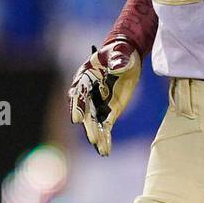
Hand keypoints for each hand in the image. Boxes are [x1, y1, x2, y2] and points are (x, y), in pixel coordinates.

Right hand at [68, 40, 140, 156]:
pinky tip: (106, 151)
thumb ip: (118, 59)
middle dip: (89, 126)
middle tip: (93, 139)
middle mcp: (88, 94)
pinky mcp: (109, 110)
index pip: (78, 93)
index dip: (77, 106)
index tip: (76, 118)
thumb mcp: (120, 52)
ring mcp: (98, 104)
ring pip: (94, 122)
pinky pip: (106, 126)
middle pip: (85, 112)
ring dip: (97, 136)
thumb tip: (117, 68)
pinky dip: (106, 138)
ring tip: (101, 150)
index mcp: (85, 78)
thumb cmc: (120, 51)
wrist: (127, 56)